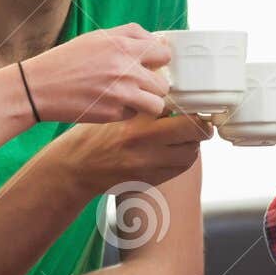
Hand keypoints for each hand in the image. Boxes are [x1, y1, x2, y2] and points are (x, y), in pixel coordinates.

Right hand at [21, 24, 171, 122]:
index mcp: (123, 45)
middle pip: (164, 83)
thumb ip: (130, 36)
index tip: (151, 65)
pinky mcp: (113, 113)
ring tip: (132, 99)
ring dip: (147, 103)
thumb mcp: (98, 38)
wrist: (39, 87)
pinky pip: (134, 114)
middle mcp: (126, 68)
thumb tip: (158, 42)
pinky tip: (109, 104)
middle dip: (154, 86)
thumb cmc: (68, 60)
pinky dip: (126, 112)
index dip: (159, 61)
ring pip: (157, 104)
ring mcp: (121, 93)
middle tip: (139, 86)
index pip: (164, 53)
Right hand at [53, 109, 212, 195]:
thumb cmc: (91, 136)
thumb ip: (142, 104)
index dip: (191, 105)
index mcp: (134, 120)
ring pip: (191, 152)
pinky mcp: (150, 180)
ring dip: (192, 143)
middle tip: (198, 121)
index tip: (194, 104)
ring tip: (182, 137)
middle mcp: (143, 143)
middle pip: (195, 131)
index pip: (179, 108)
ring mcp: (148, 165)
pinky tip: (172, 150)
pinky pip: (180, 168)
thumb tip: (172, 94)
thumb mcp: (114, 111)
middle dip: (200, 125)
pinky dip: (183, 158)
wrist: (74, 169)